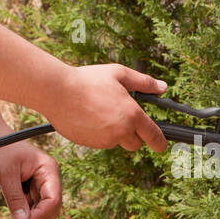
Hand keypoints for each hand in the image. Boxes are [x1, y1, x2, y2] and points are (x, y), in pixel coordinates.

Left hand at [0, 141, 61, 218]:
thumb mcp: (5, 174)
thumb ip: (15, 198)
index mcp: (48, 169)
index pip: (53, 199)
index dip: (41, 215)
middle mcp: (47, 178)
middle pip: (51, 208)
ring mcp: (39, 184)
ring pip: (42, 210)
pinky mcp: (30, 189)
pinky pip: (32, 208)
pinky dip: (24, 217)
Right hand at [44, 64, 168, 152]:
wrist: (57, 92)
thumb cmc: (88, 79)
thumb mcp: (119, 73)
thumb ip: (144, 82)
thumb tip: (162, 87)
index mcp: (132, 115)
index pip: (154, 137)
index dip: (160, 142)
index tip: (161, 144)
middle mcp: (120, 132)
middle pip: (135, 144)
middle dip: (133, 134)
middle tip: (121, 115)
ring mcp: (103, 140)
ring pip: (116, 142)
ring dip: (114, 133)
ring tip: (99, 110)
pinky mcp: (88, 144)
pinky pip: (99, 142)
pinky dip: (98, 134)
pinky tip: (88, 116)